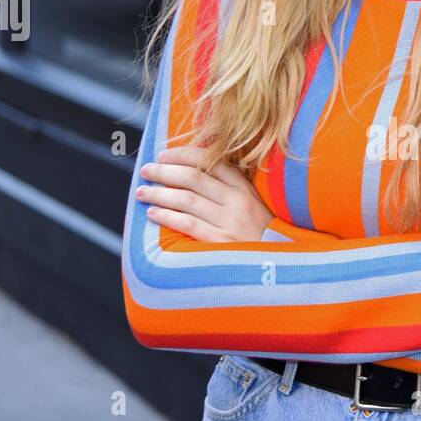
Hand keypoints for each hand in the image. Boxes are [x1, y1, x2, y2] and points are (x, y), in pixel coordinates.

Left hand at [136, 145, 270, 241]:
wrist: (278, 265)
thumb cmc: (261, 234)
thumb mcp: (254, 205)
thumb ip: (230, 189)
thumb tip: (193, 173)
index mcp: (245, 188)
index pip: (211, 161)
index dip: (183, 155)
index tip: (164, 154)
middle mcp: (237, 201)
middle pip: (193, 178)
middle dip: (165, 171)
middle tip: (146, 170)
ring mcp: (230, 222)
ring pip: (186, 200)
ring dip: (160, 194)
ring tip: (143, 192)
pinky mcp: (221, 242)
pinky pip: (188, 224)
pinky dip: (168, 217)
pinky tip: (153, 213)